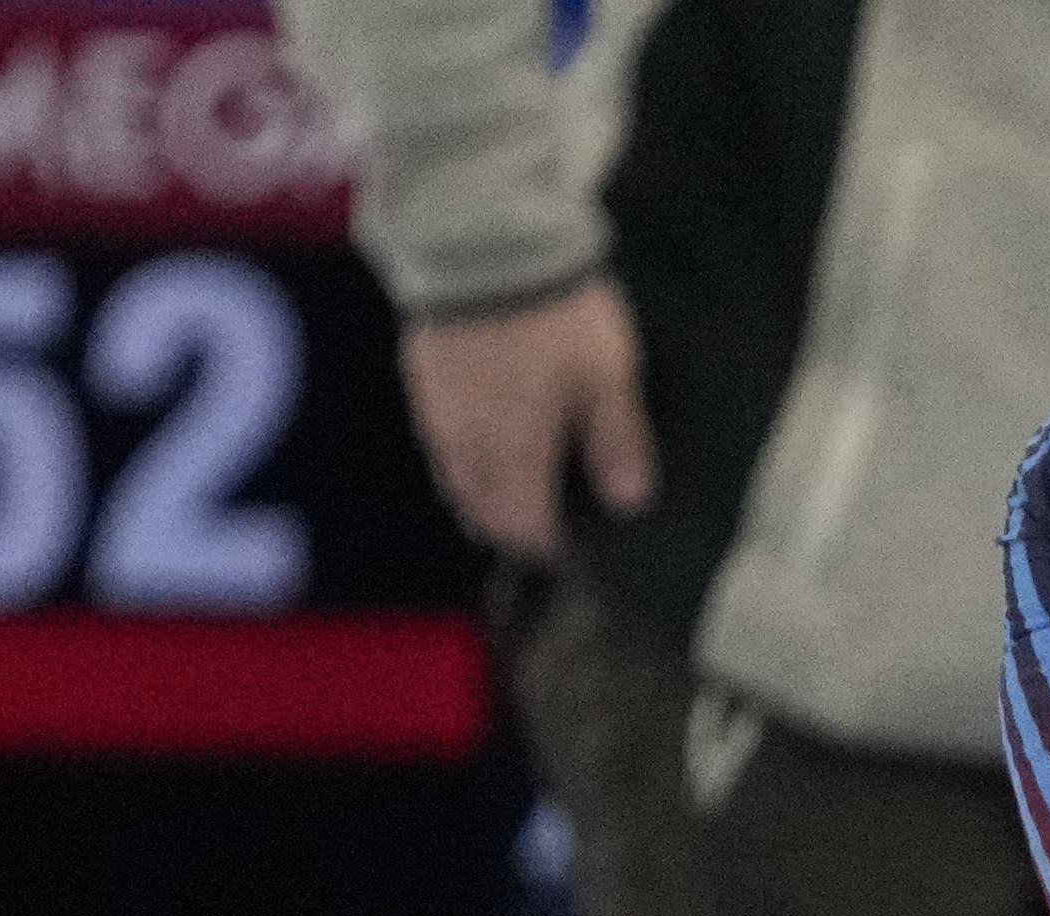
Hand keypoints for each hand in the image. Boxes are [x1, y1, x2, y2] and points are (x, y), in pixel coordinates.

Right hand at [400, 283, 652, 558]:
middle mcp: (465, 438)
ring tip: (518, 484)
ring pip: (453, 474)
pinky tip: (487, 431)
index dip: (547, 545)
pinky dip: (462, 450)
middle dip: (510, 525)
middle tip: (543, 523)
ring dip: (483, 491)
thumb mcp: (608, 378)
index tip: (570, 546)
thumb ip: (618, 443)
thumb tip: (629, 503)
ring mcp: (436, 404)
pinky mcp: (421, 369)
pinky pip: (438, 432)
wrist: (482, 234)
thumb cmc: (555, 312)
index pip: (521, 526)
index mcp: (513, 449)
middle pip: (479, 509)